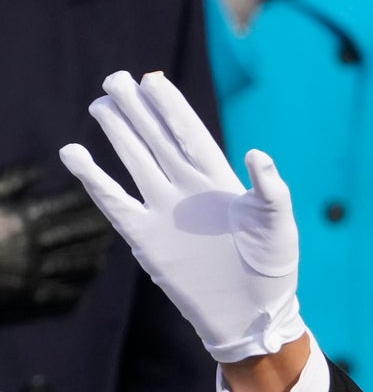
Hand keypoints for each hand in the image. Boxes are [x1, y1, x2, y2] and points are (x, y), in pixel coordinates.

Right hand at [0, 162, 113, 321]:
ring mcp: (34, 272)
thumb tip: (41, 168)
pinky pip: (60, 296)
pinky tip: (84, 291)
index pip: (70, 205)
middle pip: (81, 233)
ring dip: (95, 256)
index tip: (102, 195)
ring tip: (107, 252)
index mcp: (25, 217)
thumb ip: (11, 180)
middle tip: (116, 222)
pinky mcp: (28, 296)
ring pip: (79, 264)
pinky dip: (76, 293)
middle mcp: (36, 244)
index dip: (90, 200)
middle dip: (101, 226)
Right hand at [59, 70, 304, 362]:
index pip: (189, 134)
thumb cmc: (273, 266)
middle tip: (115, 79)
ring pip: (135, 162)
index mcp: (219, 180)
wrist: (252, 312)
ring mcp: (165, 211)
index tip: (152, 79)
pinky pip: (115, 203)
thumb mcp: (279, 223)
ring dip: (118, 135)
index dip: (171, 107)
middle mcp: (188, 189)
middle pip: (157, 140)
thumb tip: (256, 153)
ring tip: (99, 104)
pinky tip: (74, 154)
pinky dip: (95, 181)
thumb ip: (269, 187)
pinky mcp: (146, 238)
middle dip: (138, 110)